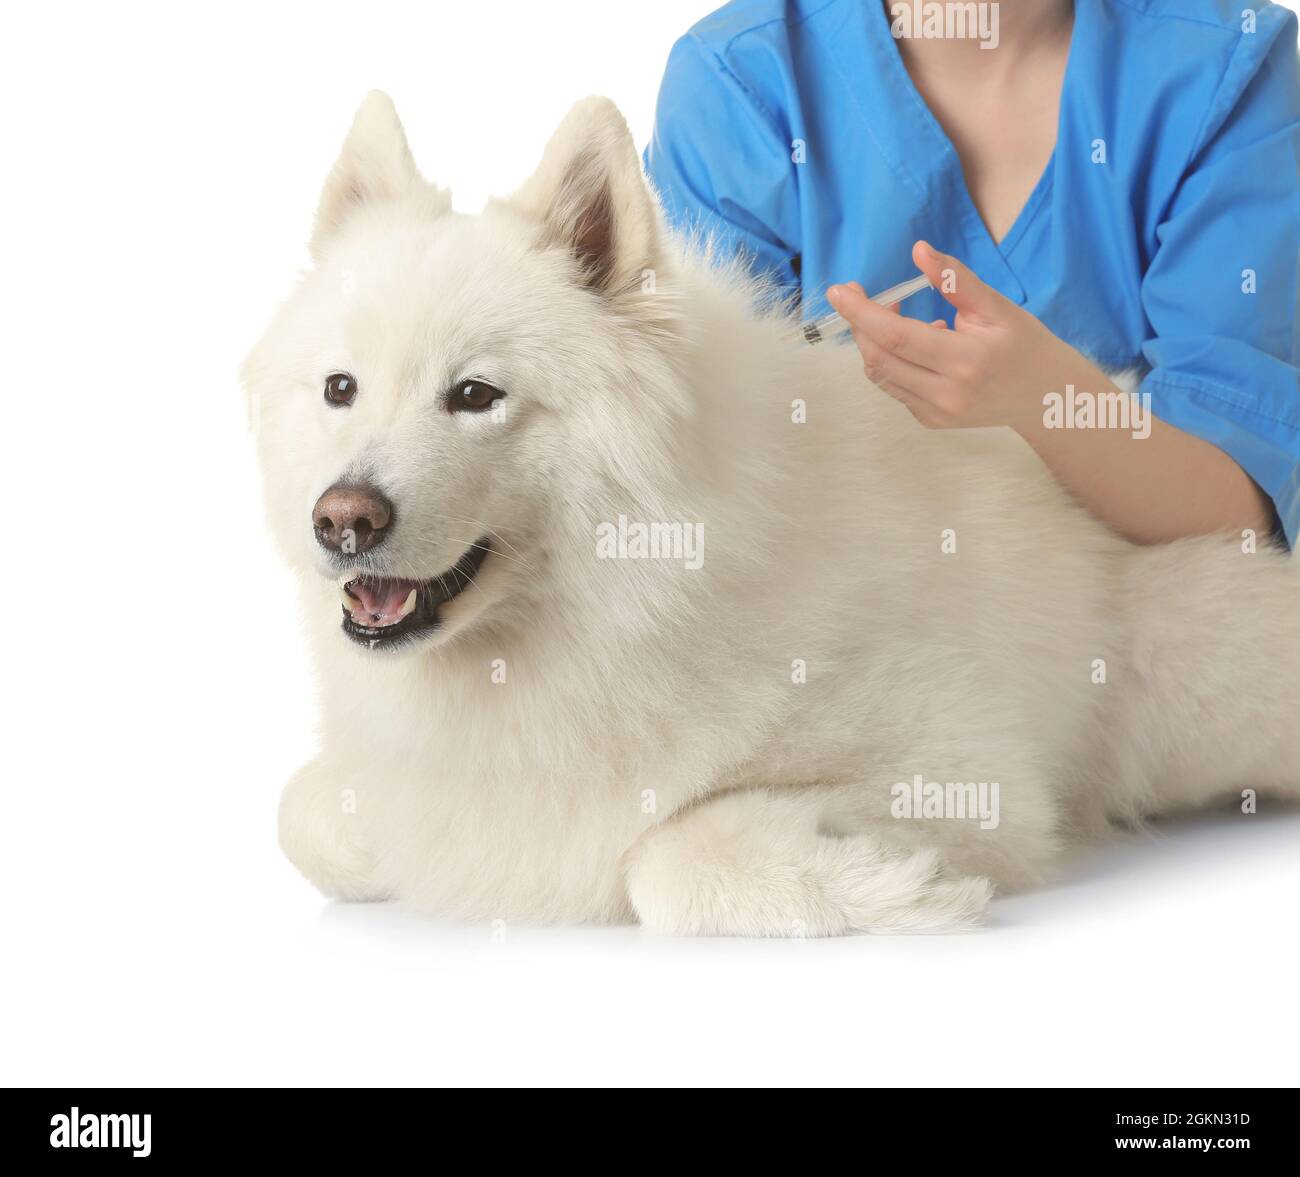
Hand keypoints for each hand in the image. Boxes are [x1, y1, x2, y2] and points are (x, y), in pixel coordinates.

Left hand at [826, 240, 1079, 431]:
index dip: (862, 313)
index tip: (838, 291)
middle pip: (880, 358)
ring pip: (881, 375)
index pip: (897, 337)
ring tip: (894, 313)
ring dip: (873, 341)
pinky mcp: (931, 421)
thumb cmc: (1023, 344)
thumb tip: (919, 250)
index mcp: (966, 360)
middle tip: (859, 296)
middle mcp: (947, 393)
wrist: (1046, 397)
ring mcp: (937, 413)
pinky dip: (891, 360)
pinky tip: (916, 344)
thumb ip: (955, 279)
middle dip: (860, 324)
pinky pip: (895, 387)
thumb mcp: (996, 306)